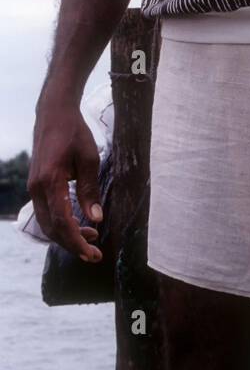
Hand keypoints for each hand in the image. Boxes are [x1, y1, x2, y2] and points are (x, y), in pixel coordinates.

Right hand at [28, 99, 102, 261]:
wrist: (53, 115)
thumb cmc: (74, 133)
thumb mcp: (89, 158)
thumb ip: (90, 190)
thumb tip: (95, 218)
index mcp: (51, 181)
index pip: (62, 222)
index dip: (76, 241)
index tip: (92, 252)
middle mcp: (37, 188)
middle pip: (52, 228)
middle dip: (72, 244)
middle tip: (94, 254)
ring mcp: (33, 188)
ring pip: (47, 223)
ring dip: (67, 235)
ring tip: (91, 238)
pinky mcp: (36, 186)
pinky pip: (46, 212)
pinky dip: (61, 223)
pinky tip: (78, 224)